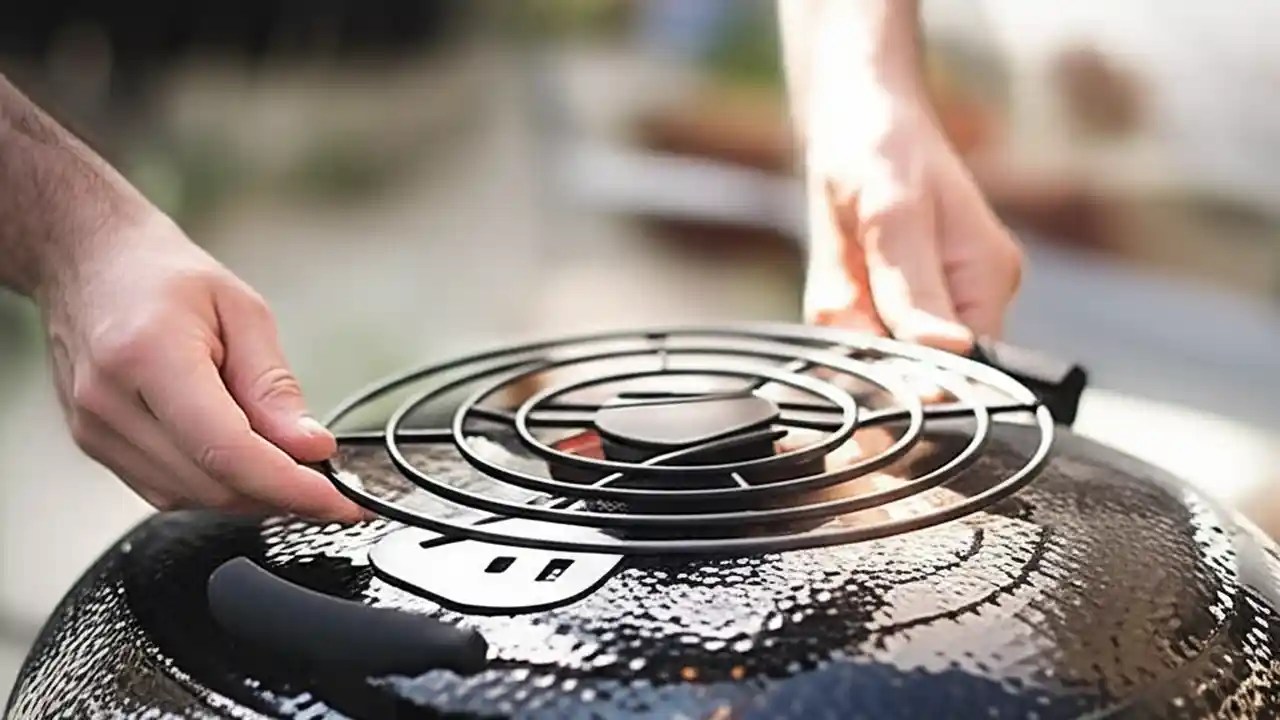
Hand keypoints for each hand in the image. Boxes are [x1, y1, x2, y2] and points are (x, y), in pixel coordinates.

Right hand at [38, 209, 365, 521]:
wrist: (88, 262)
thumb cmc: (163, 275)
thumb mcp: (242, 311)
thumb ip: (275, 386)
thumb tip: (311, 447)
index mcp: (148, 356)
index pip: (226, 450)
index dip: (289, 485)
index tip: (337, 501)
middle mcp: (110, 402)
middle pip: (211, 483)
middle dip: (279, 490)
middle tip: (323, 473)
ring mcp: (95, 430)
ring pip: (191, 497)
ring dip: (248, 491)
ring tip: (281, 454)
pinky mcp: (95, 445)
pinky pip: (167, 490)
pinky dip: (214, 484)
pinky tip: (238, 455)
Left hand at [802, 86, 1022, 352]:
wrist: (857, 117)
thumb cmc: (878, 150)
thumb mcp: (890, 215)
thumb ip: (913, 292)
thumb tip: (948, 357)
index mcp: (987, 278)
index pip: (969, 370)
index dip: (920, 382)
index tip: (869, 364)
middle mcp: (973, 298)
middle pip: (928, 371)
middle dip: (877, 357)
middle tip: (845, 310)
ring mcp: (939, 300)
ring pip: (889, 358)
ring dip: (854, 337)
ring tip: (845, 277)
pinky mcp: (904, 299)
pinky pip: (869, 337)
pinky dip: (846, 324)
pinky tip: (843, 278)